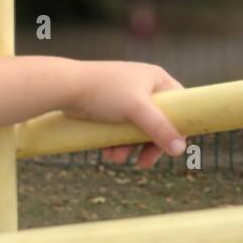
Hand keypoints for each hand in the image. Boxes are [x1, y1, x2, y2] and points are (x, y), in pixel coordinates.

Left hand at [67, 61, 185, 168]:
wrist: (62, 86)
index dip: (179, 127)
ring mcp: (125, 96)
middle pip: (158, 122)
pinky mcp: (108, 107)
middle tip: (144, 163)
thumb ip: (159, 129)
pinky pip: (120, 128)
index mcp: (156, 79)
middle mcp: (143, 86)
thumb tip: (180, 150)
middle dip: (148, 145)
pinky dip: (116, 142)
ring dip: (129, 147)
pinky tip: (107, 152)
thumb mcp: (136, 110)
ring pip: (137, 128)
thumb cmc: (102, 92)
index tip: (173, 148)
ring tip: (115, 158)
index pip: (180, 105)